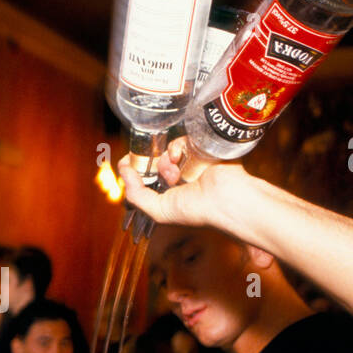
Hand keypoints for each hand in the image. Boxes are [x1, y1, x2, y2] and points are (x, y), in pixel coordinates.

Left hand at [117, 136, 245, 227]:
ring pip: (167, 152)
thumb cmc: (197, 210)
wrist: (228, 198)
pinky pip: (182, 142)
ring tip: (173, 170)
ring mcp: (191, 163)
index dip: (135, 172)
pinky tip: (180, 157)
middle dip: (150, 165)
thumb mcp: (159, 210)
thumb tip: (124, 171)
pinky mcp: (201, 149)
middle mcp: (180, 179)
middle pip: (154, 163)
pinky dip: (176, 147)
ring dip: (165, 160)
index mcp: (170, 195)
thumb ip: (136, 195)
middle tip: (153, 170)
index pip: (146, 180)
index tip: (127, 164)